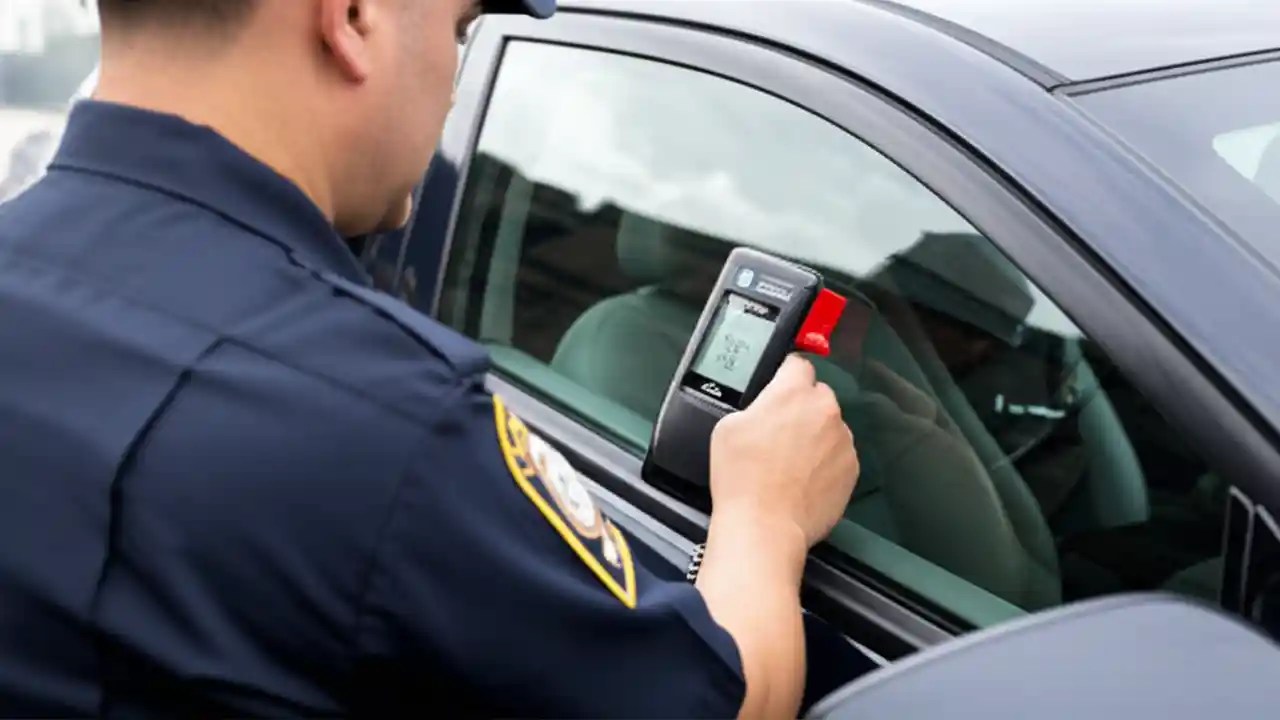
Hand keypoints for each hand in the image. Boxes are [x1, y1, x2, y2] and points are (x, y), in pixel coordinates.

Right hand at [708, 354, 859, 548]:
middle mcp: (825, 410)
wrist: (765, 525)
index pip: (798, 364)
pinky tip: (804, 480)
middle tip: (779, 433)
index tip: (778, 389)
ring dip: (816, 436)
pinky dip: (826, 463)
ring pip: (831, 427)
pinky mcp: (852, 469)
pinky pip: (839, 455)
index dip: (785, 376)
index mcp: (793, 392)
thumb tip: (767, 408)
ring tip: (791, 463)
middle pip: (818, 396)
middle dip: (802, 408)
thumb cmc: (741, 475)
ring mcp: (844, 440)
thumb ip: (756, 406)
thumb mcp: (728, 426)